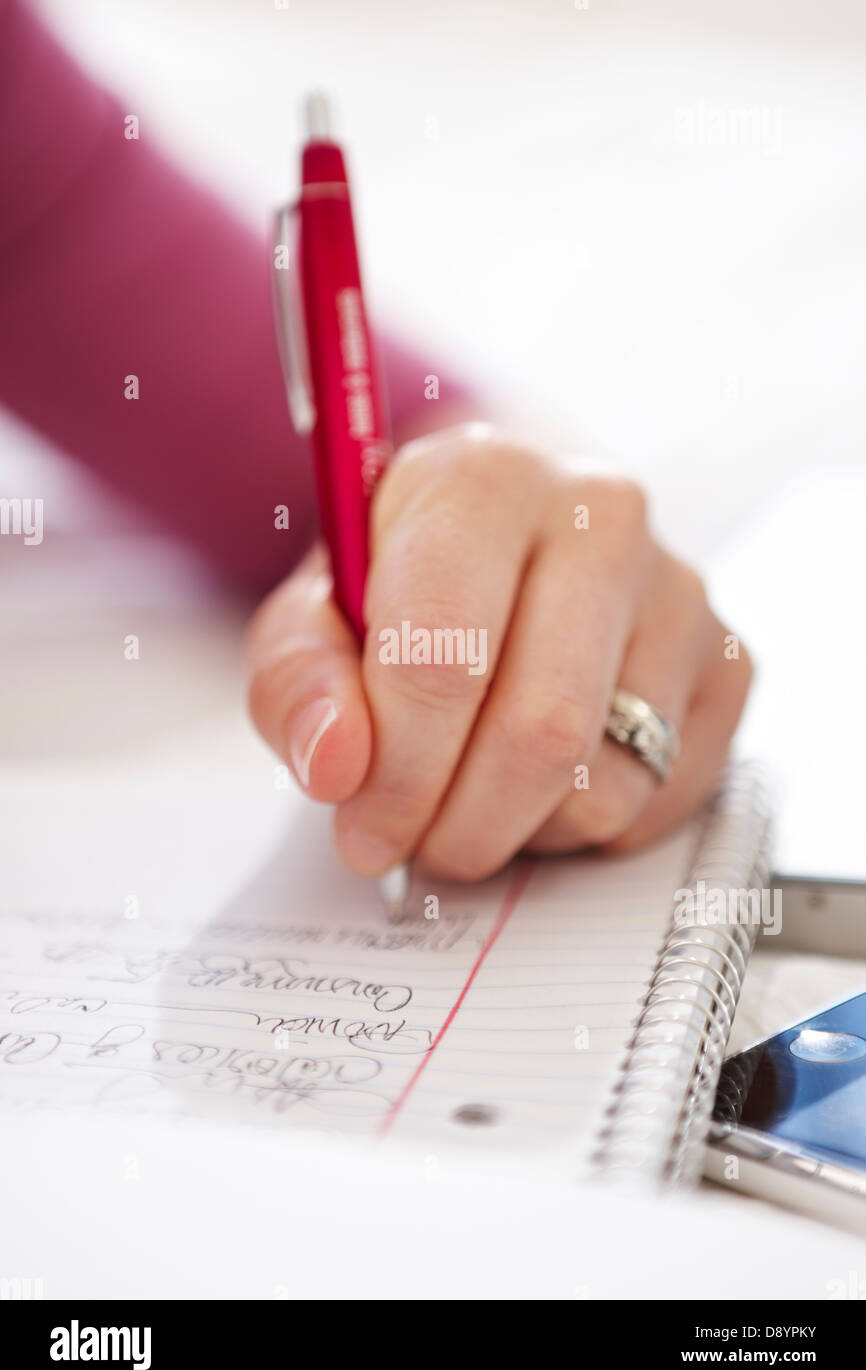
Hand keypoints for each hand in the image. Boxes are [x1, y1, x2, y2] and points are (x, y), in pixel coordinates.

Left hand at [246, 425, 751, 880]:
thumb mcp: (316, 611)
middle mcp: (604, 520)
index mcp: (488, 483)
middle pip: (539, 734)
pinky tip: (545, 776)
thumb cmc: (409, 574)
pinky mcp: (728, 663)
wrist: (513, 527)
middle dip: (460, 825)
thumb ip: (298, 682)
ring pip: (606, 786)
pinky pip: (660, 802)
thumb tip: (339, 765)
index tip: (364, 830)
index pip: (444, 661)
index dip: (395, 776)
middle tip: (413, 844)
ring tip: (475, 789)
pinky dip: (588, 827)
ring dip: (521, 830)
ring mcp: (681, 593)